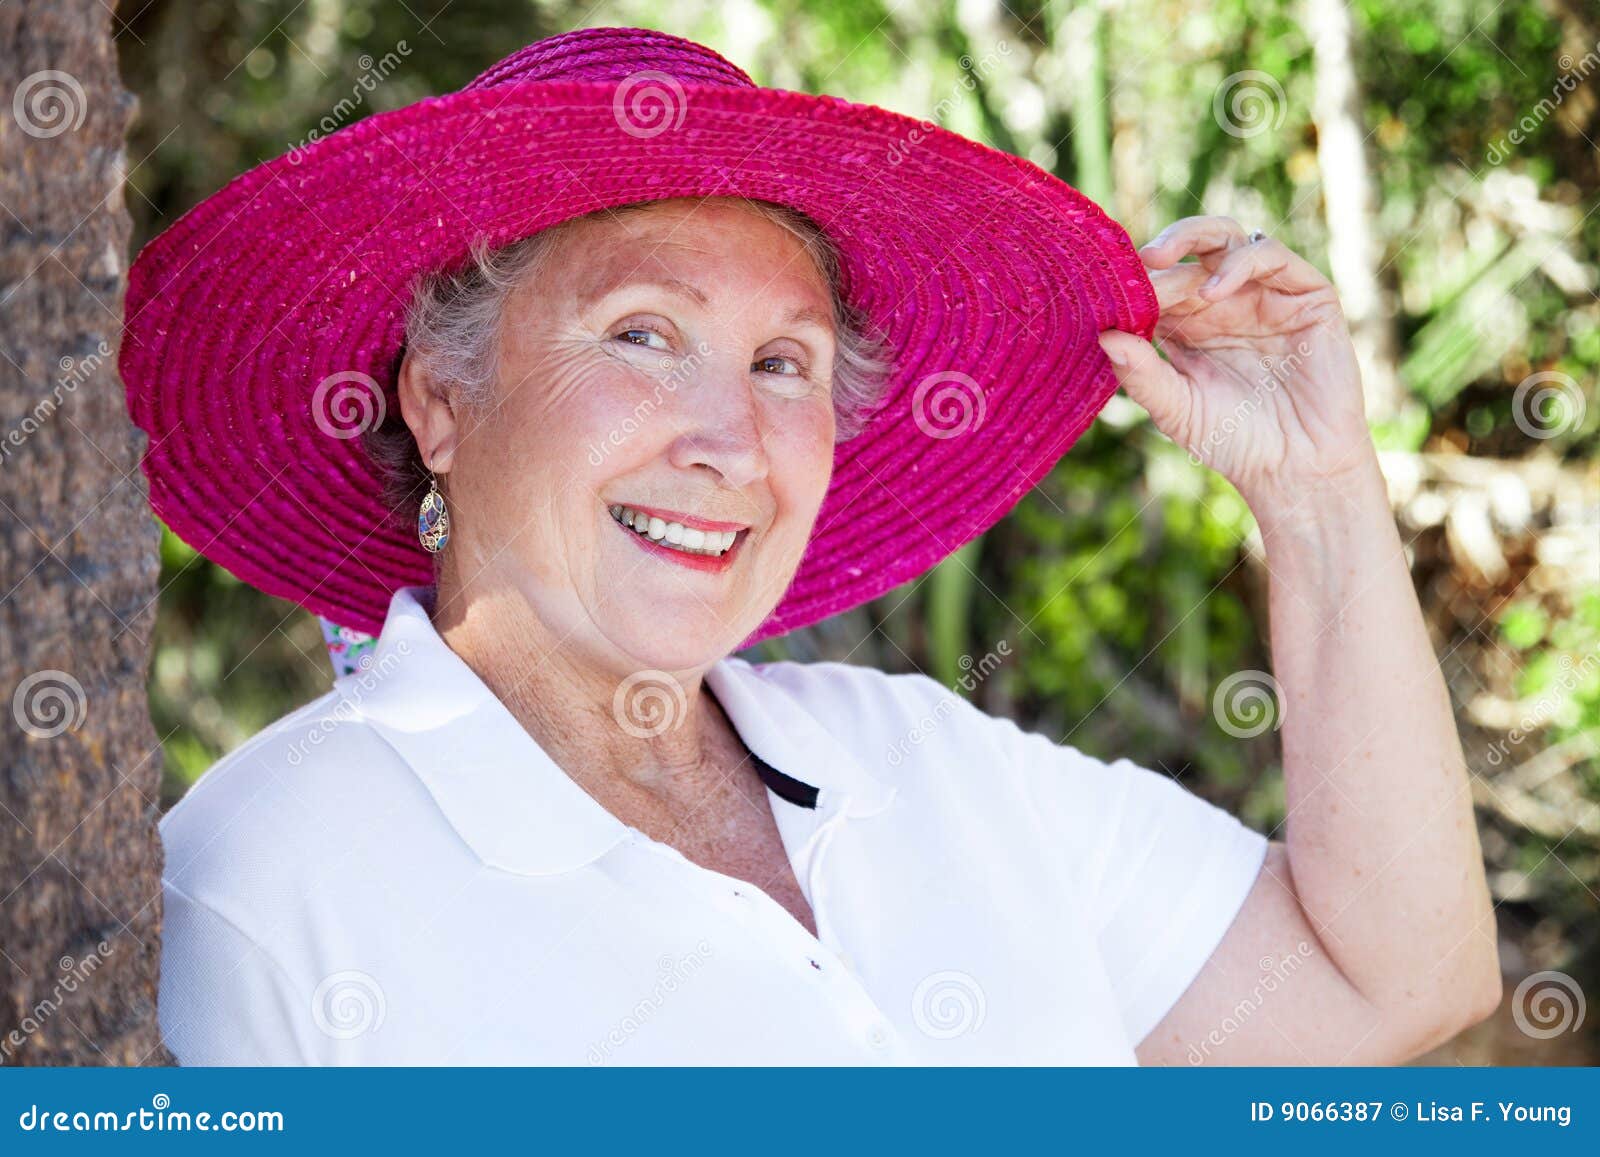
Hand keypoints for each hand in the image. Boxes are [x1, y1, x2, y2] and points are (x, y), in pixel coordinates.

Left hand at [1098, 216, 1374, 507]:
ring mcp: (1265, 295)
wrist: (1295, 468)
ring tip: (1164, 263)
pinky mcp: (1306, 295)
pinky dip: (1238, 264)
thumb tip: (1103, 336)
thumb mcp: (1176, 408)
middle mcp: (1225, 303)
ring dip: (1192, 239)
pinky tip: (1213, 292)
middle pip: (1190, 249)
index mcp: (1188, 325)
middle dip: (1163, 247)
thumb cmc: (1233, 442)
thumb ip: (1141, 374)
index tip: (1108, 285)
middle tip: (1138, 259)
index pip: (1158, 284)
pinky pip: (1271, 256)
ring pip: (1227, 238)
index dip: (1136, 279)